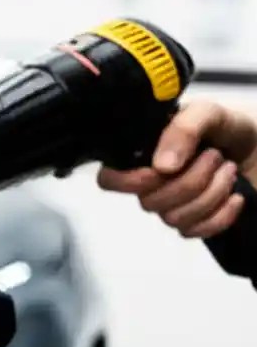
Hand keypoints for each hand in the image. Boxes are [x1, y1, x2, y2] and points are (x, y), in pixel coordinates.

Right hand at [97, 100, 256, 237]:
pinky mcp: (194, 224)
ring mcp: (172, 207)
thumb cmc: (230, 128)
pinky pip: (196, 232)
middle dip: (190, 180)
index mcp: (145, 155)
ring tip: (229, 169)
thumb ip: (183, 129)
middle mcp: (152, 184)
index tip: (160, 170)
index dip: (129, 182)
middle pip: (149, 203)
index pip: (110, 179)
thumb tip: (161, 166)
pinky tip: (235, 196)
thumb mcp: (209, 113)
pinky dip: (221, 215)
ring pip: (174, 219)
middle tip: (215, 156)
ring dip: (211, 193)